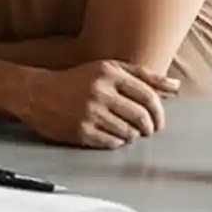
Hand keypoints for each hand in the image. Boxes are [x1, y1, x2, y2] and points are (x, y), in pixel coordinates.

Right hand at [24, 60, 178, 148]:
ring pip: (129, 132)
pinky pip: (113, 142)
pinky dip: (118, 142)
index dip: (159, 112)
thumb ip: (143, 76)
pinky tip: (111, 135)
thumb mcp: (108, 69)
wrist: (36, 93)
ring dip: (133, 135)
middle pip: (142, 116)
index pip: (149, 96)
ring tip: (126, 130)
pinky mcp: (81, 130)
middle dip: (150, 127)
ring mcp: (90, 112)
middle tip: (147, 129)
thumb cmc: (75, 81)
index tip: (157, 119)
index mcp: (109, 73)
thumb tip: (175, 86)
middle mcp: (100, 91)